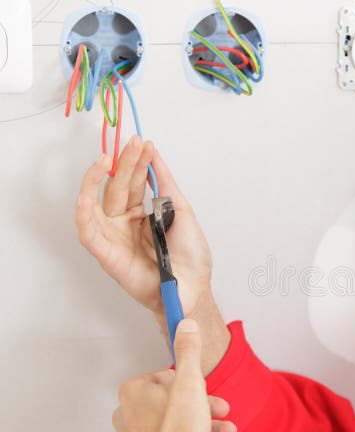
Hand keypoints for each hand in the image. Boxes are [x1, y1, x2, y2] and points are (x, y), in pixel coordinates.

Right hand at [75, 136, 212, 318]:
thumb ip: (166, 184)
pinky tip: (85, 197)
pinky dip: (84, 215)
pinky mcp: (106, 254)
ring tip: (106, 160)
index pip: (133, 182)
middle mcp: (124, 222)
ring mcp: (114, 236)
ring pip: (95, 204)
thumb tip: (155, 155)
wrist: (193, 286)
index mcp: (141, 213)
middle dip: (124, 164)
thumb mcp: (182, 211)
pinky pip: (89, 232)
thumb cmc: (189, 256)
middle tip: (132, 144)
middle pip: (117, 188)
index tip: (144, 144)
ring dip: (96, 180)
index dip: (137, 162)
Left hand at [112, 319, 237, 431]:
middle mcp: (130, 417)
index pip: (167, 377)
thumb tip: (185, 323)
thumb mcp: (190, 383)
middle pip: (177, 404)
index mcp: (135, 393)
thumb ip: (189, 352)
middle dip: (206, 408)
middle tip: (222, 412)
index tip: (206, 389)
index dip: (193, 383)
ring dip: (209, 429)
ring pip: (181, 428)